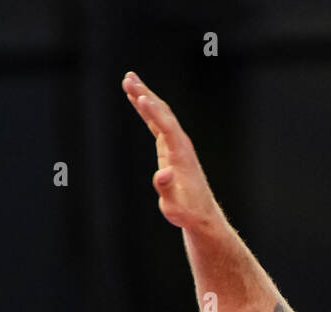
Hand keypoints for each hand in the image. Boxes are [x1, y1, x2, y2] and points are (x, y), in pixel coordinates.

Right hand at [122, 71, 220, 229]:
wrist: (201, 215)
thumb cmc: (188, 212)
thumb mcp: (175, 206)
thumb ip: (167, 189)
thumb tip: (161, 174)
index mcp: (180, 155)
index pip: (166, 127)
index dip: (153, 112)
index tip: (141, 97)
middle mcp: (180, 144)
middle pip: (162, 113)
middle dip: (145, 94)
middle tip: (128, 77)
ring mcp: (176, 144)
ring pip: (160, 114)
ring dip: (145, 96)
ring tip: (129, 80)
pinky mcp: (171, 148)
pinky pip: (158, 123)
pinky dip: (147, 111)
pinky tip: (139, 100)